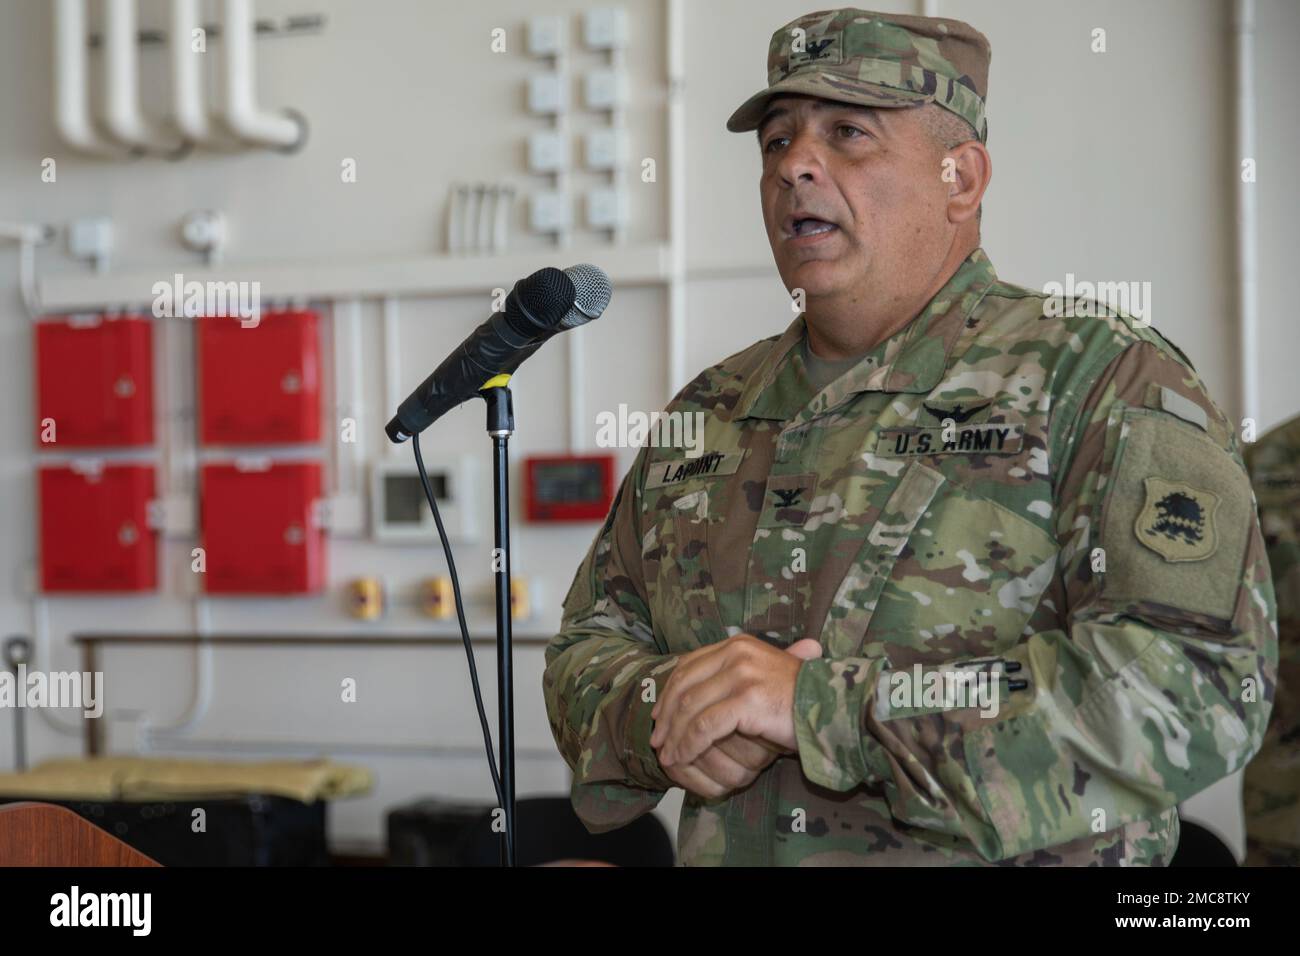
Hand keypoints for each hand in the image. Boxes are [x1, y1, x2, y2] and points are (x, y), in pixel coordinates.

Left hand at [650, 636, 821, 794]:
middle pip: (684, 684)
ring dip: (675, 734)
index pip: (688, 665)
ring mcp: (742, 675)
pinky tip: (683, 758)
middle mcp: (737, 653)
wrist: (835, 709)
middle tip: (657, 739)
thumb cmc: (802, 699)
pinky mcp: (747, 700)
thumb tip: (696, 689)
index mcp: (738, 645)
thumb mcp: (763, 675)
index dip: (669, 692)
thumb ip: (732, 677)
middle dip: (667, 715)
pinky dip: (689, 744)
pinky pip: (705, 726)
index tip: (659, 716)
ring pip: (691, 707)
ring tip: (667, 755)